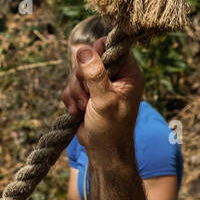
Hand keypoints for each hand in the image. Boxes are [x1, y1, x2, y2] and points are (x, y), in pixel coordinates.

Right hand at [61, 35, 142, 160]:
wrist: (104, 152)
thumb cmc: (111, 129)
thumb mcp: (105, 100)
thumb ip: (95, 75)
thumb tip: (83, 50)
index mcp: (129, 74)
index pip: (114, 47)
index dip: (99, 50)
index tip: (89, 60)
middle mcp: (116, 77)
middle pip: (91, 58)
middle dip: (81, 78)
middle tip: (86, 95)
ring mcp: (100, 85)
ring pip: (78, 73)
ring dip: (75, 90)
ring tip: (83, 107)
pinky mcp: (88, 94)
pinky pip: (72, 86)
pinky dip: (71, 98)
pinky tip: (76, 111)